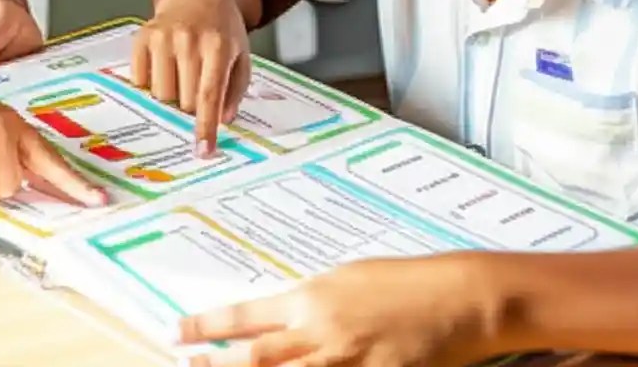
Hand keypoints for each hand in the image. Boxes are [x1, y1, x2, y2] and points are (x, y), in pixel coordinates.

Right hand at [134, 0, 250, 155]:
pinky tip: (163, 67)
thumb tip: (223, 119)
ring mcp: (163, 37)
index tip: (203, 150)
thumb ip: (235, 89)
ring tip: (180, 75)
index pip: (209, 95)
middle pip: (183, 100)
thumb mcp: (241, 55)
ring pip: (160, 94)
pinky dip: (150, 83)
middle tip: (196, 88)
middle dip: (190, 105)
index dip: (205, 126)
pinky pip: (140, 80)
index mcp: (218, 46)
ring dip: (170, 96)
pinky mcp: (143, 37)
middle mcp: (189, 40)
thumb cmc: (221, 29)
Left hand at [177, 255, 508, 366]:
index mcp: (310, 299)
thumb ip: (311, 303)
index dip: (205, 327)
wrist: (460, 298)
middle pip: (253, 359)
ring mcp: (346, 364)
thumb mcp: (347, 280)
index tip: (178, 333)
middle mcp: (320, 334)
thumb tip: (282, 316)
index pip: (243, 316)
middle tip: (188, 366)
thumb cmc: (406, 282)